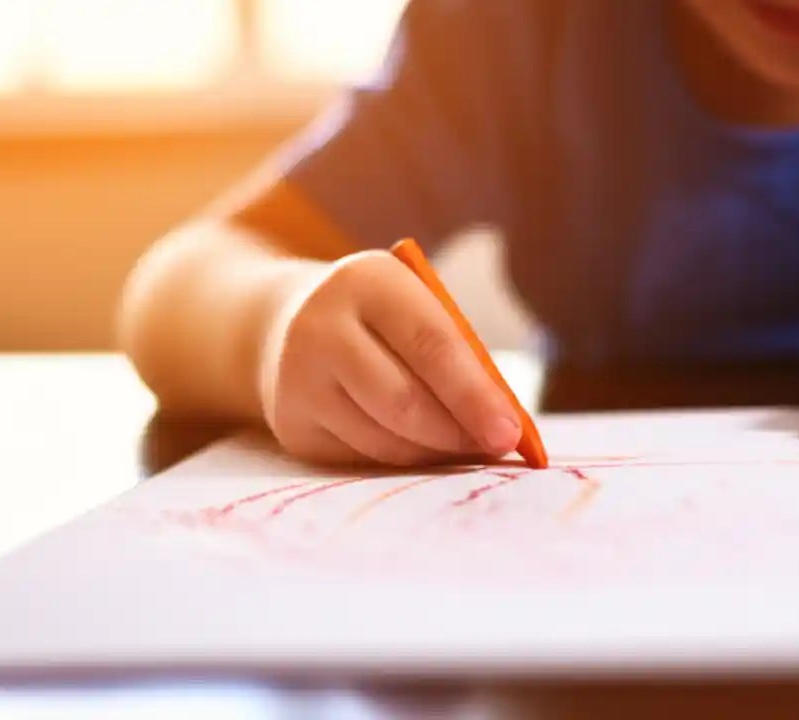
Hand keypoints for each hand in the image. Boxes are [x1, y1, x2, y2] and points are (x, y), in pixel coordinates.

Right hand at [258, 250, 521, 465]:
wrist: (287, 324)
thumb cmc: (384, 320)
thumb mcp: (417, 309)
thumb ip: (459, 356)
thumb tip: (503, 428)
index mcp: (368, 281)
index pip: (431, 344)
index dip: (475, 395)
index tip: (511, 433)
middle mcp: (322, 326)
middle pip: (403, 400)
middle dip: (459, 433)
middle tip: (497, 448)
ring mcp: (298, 379)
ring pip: (385, 439)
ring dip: (435, 453)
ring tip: (465, 447)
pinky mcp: (293, 425)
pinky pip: (364, 458)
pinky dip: (404, 460)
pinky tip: (423, 449)